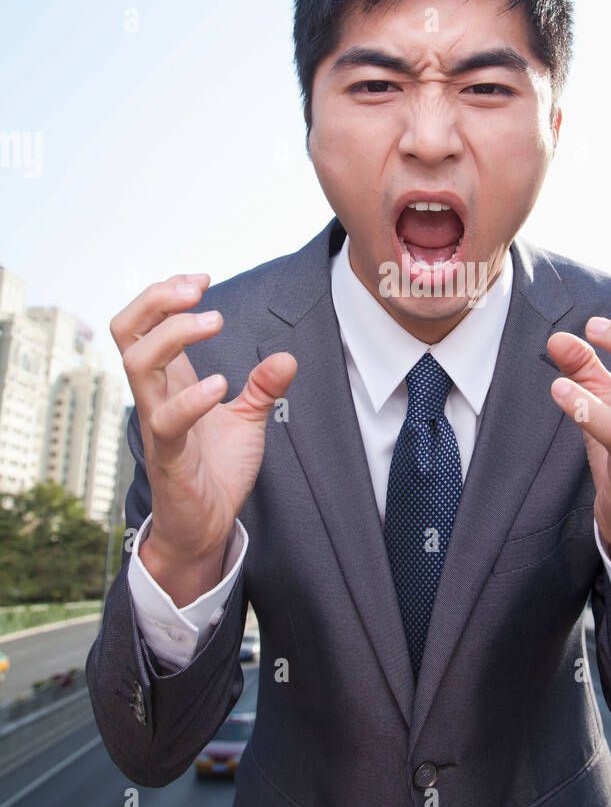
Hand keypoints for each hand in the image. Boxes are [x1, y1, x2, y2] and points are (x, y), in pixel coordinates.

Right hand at [111, 274, 296, 594]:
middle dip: (156, 300)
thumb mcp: (247, 420)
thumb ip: (262, 388)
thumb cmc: (217, 470)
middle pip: (128, 333)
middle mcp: (155, 396)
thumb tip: (287, 357)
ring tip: (214, 321)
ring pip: (138, 365)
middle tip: (198, 289)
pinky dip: (192, 398)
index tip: (202, 279)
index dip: (164, 294)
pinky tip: (221, 385)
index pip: (143, 324)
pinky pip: (167, 421)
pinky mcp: (169, 456)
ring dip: (173, 334)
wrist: (208, 527)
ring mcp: (158, 424)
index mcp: (169, 382)